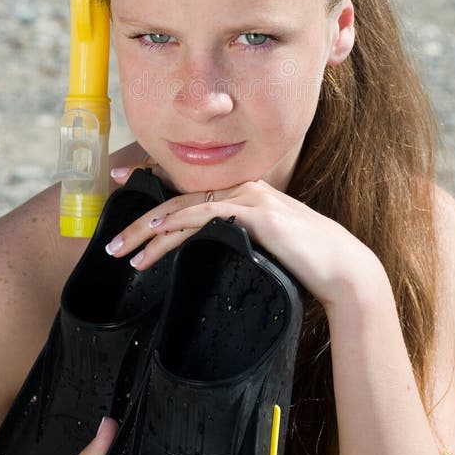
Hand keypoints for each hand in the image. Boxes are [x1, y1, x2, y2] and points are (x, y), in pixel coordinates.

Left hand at [107, 169, 383, 308]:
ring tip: (124, 253)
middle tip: (111, 241)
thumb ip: (238, 237)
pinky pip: (207, 215)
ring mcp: (250, 198)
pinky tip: (157, 239)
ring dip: (150, 231)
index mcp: (244, 192)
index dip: (153, 185)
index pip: (190, 187)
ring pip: (186, 208)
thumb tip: (209, 248)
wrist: (343, 269)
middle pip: (179, 198)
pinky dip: (178, 225)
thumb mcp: (264, 244)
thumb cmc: (306, 262)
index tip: (120, 186)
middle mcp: (244, 187)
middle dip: (140, 219)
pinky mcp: (256, 214)